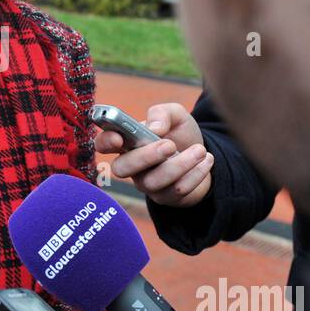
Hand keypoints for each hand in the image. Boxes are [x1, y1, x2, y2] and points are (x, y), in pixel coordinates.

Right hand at [94, 102, 212, 207]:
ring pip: (153, 181)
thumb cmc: (180, 134)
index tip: (119, 137)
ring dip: (180, 164)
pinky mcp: (166, 197)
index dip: (105, 142)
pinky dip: (195, 174)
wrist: (203, 156)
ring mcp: (146, 184)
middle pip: (122, 169)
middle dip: (146, 156)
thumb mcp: (175, 115)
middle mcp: (131, 166)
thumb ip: (163, 113)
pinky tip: (206, 161)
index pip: (103, 144)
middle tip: (170, 145)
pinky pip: (177, 190)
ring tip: (200, 150)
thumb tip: (155, 127)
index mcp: (127, 142)